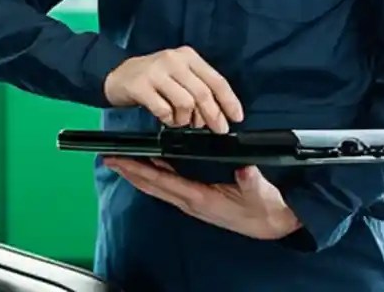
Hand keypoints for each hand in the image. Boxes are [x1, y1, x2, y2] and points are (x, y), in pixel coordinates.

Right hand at [102, 46, 243, 132]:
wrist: (116, 75)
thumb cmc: (153, 79)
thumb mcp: (178, 75)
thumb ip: (198, 88)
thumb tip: (219, 114)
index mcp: (187, 56)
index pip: (215, 80)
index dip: (229, 101)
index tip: (236, 118)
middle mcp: (173, 60)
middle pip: (203, 93)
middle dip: (213, 116)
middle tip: (217, 130)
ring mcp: (155, 72)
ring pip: (185, 103)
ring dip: (187, 119)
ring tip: (181, 122)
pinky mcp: (140, 85)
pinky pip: (163, 110)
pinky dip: (168, 120)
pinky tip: (166, 120)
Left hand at [104, 158, 301, 240]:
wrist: (275, 225)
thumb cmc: (266, 208)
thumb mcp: (260, 193)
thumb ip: (251, 180)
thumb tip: (244, 167)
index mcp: (201, 198)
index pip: (163, 182)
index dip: (140, 170)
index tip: (121, 160)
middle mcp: (191, 202)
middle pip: (152, 186)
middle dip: (129, 172)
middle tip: (109, 158)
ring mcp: (192, 203)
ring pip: (158, 188)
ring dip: (138, 175)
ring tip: (120, 162)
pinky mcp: (197, 201)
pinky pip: (169, 188)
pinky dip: (154, 177)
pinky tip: (149, 168)